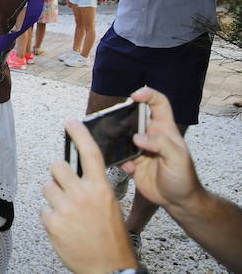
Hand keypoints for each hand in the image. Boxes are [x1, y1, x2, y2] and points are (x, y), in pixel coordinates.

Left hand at [41, 119, 137, 272]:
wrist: (109, 268)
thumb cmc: (110, 237)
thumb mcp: (109, 205)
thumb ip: (93, 187)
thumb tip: (77, 174)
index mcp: (101, 188)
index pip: (90, 153)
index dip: (80, 134)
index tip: (70, 122)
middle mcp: (83, 194)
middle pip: (57, 166)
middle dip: (59, 176)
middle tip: (66, 188)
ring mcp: (66, 208)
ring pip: (47, 186)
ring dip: (54, 196)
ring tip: (67, 212)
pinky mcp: (53, 222)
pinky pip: (43, 209)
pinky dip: (51, 217)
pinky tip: (64, 227)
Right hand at [120, 88, 202, 213]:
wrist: (178, 201)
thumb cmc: (184, 178)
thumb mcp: (178, 158)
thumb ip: (161, 144)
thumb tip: (137, 137)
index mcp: (165, 129)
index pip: (159, 103)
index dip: (148, 95)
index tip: (134, 96)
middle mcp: (151, 135)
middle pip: (134, 116)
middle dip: (122, 116)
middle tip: (112, 121)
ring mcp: (140, 148)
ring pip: (122, 135)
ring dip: (116, 138)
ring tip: (112, 144)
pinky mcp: (132, 162)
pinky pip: (119, 155)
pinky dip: (118, 159)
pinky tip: (127, 168)